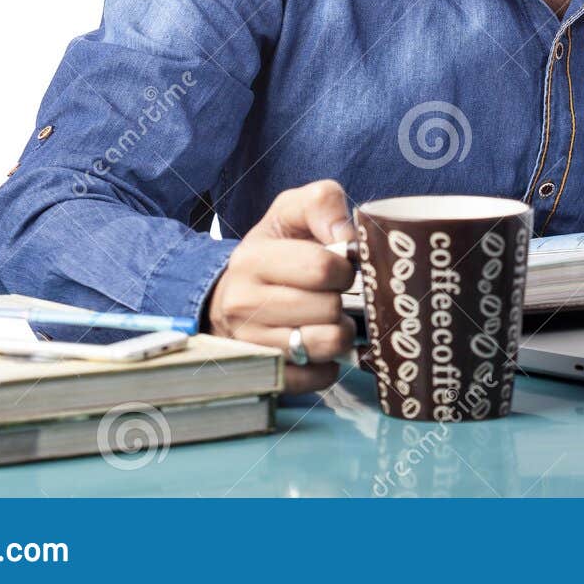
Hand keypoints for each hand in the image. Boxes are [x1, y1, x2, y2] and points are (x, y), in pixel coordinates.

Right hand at [205, 179, 357, 393]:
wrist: (233, 290)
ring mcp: (251, 345)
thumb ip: (324, 204)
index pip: (321, 268)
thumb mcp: (292, 210)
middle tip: (336, 294)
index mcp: (252, 260)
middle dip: (345, 300)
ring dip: (342, 333)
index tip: (341, 267)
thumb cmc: (275, 247)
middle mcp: (244, 305)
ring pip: (326, 345)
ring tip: (331, 319)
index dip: (344, 268)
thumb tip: (350, 240)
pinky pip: (316, 379)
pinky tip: (319, 345)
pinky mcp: (264, 375)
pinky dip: (329, 365)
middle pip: (328, 309)